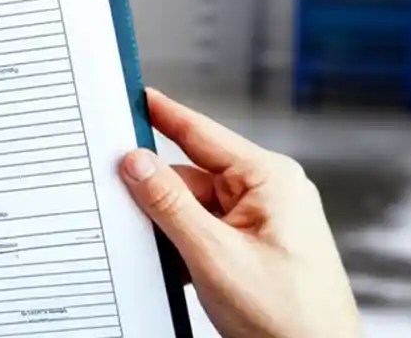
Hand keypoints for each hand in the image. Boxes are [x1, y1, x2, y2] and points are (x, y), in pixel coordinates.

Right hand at [120, 89, 358, 337]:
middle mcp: (270, 192)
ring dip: (173, 228)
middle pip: (191, 175)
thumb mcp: (213, 255)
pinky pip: (207, 230)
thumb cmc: (288, 317)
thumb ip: (169, 204)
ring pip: (195, 206)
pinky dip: (187, 245)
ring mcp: (265, 220)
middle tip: (123, 204)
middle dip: (158, 194)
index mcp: (269, 179)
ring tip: (170, 258)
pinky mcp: (257, 245)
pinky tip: (181, 269)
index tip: (135, 95)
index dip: (163, 113)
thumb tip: (135, 163)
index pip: (201, 133)